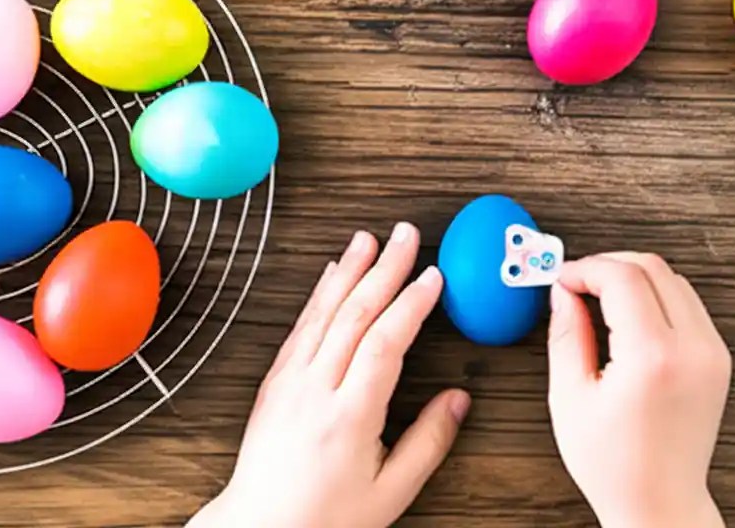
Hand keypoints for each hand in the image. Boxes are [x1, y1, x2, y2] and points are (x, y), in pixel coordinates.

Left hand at [189, 224, 469, 527]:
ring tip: (369, 238)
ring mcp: (290, 384)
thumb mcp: (391, 492)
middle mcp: (315, 392)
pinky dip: (319, 295)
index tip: (432, 277)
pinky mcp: (275, 384)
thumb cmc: (324, 519)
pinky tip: (332, 275)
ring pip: (323, 313)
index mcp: (348, 417)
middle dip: (384, 268)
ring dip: (349, 270)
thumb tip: (459, 400)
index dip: (410, 305)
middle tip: (406, 235)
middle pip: (354, 315)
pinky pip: (300, 327)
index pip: (383, 344)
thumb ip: (428, 442)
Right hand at [547, 253, 730, 527]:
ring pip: (675, 280)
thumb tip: (564, 294)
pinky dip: (656, 296)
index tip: (564, 278)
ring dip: (634, 277)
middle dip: (610, 264)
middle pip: (653, 268)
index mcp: (654, 359)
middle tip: (578, 281)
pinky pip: (688, 304)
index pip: (623, 277)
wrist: (660, 502)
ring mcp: (712, 353)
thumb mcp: (571, 398)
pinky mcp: (717, 359)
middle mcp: (692, 350)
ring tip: (599, 299)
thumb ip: (567, 335)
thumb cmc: (616, 467)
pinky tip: (628, 316)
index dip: (587, 268)